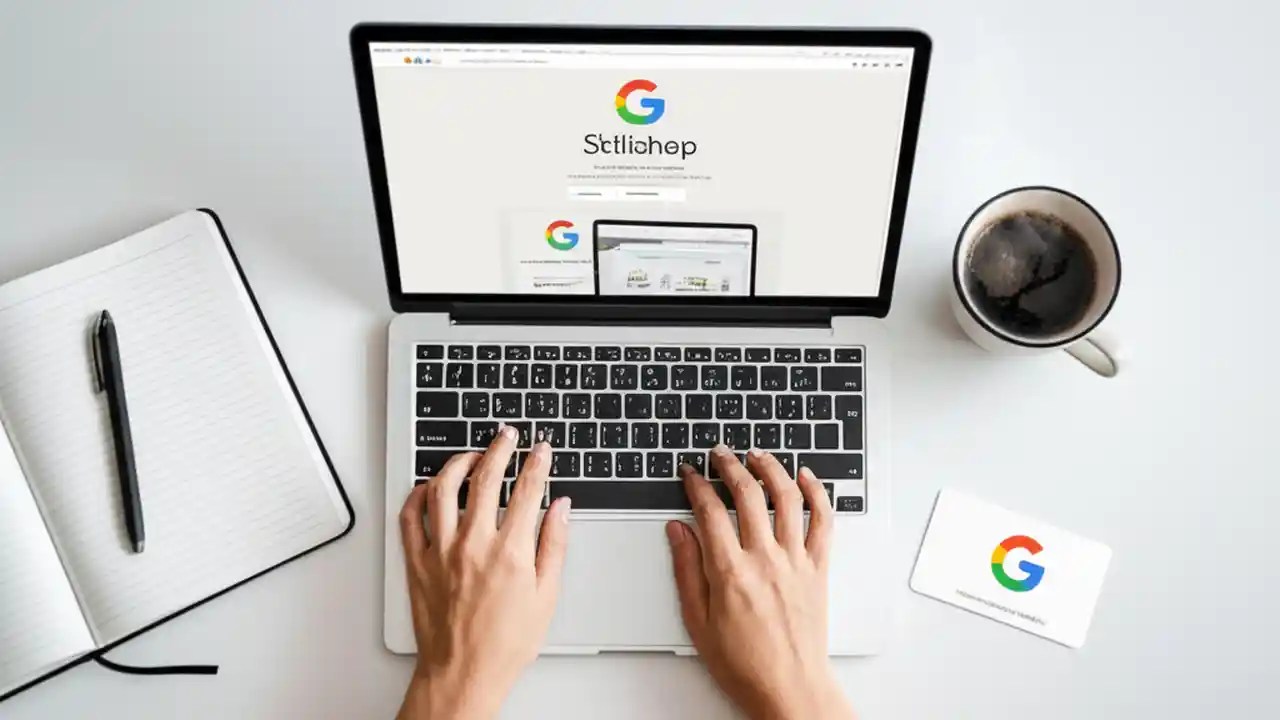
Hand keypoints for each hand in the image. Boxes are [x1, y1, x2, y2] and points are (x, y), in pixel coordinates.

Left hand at [397, 426, 569, 719]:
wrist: (464, 674)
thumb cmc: (505, 644)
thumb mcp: (546, 595)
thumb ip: (554, 545)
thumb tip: (561, 508)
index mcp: (510, 551)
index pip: (527, 489)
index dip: (537, 462)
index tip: (541, 449)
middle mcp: (473, 544)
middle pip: (485, 477)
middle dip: (500, 448)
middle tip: (507, 436)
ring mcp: (441, 550)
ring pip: (443, 488)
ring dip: (458, 463)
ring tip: (470, 454)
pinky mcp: (417, 562)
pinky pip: (410, 517)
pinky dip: (417, 495)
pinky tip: (428, 487)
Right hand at [667, 445, 852, 719]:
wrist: (789, 688)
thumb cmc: (744, 663)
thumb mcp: (698, 621)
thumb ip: (687, 570)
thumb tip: (678, 531)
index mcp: (731, 573)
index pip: (709, 511)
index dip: (696, 484)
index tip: (689, 472)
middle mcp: (765, 560)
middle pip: (747, 494)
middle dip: (729, 466)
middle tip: (719, 454)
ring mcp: (796, 561)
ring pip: (787, 498)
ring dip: (770, 468)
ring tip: (756, 455)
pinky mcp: (818, 568)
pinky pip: (823, 521)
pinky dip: (816, 493)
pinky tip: (805, 477)